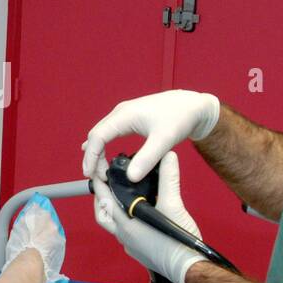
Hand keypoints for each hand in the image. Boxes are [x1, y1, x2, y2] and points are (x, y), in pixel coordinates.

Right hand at [81, 90, 220, 183]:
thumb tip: (130, 177)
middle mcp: (120, 113)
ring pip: (102, 133)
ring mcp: (124, 114)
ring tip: (98, 171)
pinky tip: (103, 157)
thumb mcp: (164, 140)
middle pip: (96, 135)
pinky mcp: (130, 119)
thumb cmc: (180, 118)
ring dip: (97, 152)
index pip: (98, 136)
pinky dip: (104, 146)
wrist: (193, 105)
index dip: (91, 157)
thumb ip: (147, 159)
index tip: (90, 174)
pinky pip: (109, 132)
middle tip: (95, 177)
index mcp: (124, 115)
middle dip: (92, 157)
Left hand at [92, 151, 206, 282]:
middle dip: (101, 200)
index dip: (100, 185)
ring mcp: (131, 246)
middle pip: (103, 216)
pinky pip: (125, 234)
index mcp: (126, 225)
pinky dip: (125, 221)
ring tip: (120, 196)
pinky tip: (136, 214)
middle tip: (104, 185)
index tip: (97, 171)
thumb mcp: (173, 206)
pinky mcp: (140, 252)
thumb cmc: (177, 240)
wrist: (188, 268)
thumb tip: (168, 156)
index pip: (105, 201)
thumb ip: (168, 179)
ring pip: (114, 226)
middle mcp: (124, 236)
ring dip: (113, 211)